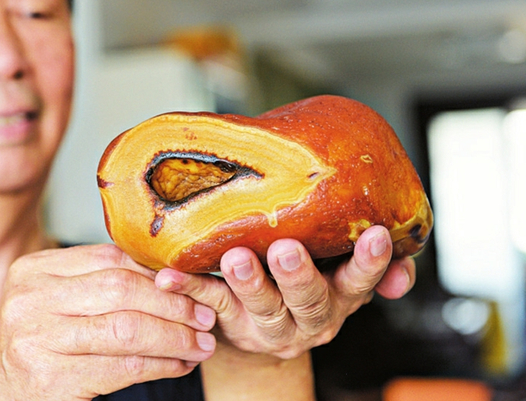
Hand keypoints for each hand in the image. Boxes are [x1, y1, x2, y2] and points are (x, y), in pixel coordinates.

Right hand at [0, 244, 216, 400]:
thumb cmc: (37, 347)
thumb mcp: (53, 304)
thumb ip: (96, 284)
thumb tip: (169, 274)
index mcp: (32, 270)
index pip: (109, 258)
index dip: (157, 272)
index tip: (191, 285)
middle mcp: (30, 299)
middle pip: (121, 289)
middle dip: (172, 303)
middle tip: (204, 316)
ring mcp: (36, 339)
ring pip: (127, 329)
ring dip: (174, 337)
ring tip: (201, 345)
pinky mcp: (51, 379)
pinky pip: (123, 366)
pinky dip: (160, 365)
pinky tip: (179, 365)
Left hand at [154, 225, 414, 359]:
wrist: (266, 329)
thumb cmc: (307, 278)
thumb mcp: (341, 267)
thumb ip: (367, 254)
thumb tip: (395, 234)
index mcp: (341, 294)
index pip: (361, 279)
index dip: (369, 261)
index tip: (374, 234)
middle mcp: (310, 316)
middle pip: (309, 300)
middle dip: (297, 275)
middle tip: (286, 249)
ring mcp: (270, 326)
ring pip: (262, 308)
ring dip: (249, 283)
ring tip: (234, 258)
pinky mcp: (230, 325)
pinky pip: (210, 305)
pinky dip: (189, 288)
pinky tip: (169, 275)